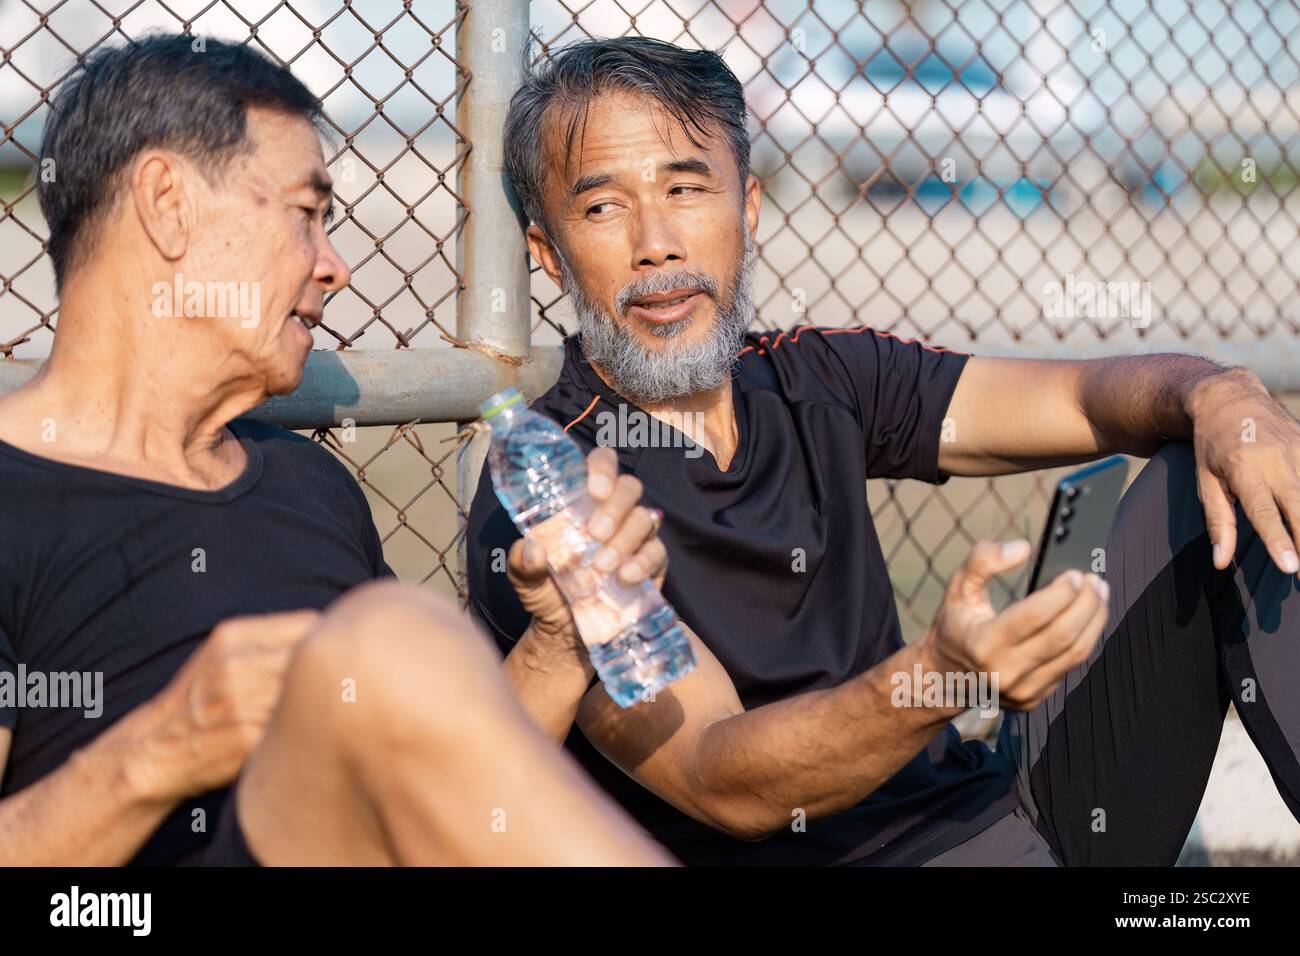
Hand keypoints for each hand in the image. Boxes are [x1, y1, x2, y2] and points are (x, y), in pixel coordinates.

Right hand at [129, 610, 319, 800]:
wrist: (154, 750)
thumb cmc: (201, 699)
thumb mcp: (223, 653)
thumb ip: (270, 638)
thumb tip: (333, 629)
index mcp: (233, 637)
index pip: (309, 624)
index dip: (329, 640)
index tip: (337, 653)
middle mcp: (236, 665)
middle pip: (315, 657)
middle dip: (332, 670)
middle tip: (338, 684)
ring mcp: (243, 702)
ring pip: (311, 692)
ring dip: (324, 701)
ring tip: (323, 709)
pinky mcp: (249, 737)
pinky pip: (298, 726)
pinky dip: (307, 729)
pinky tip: (303, 733)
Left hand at [507, 447, 666, 648]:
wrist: (565, 632)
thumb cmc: (546, 591)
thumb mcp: (524, 578)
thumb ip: (523, 562)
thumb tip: (533, 549)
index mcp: (582, 502)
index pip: (601, 464)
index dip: (602, 468)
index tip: (594, 490)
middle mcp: (613, 512)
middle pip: (629, 487)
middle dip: (615, 507)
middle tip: (595, 533)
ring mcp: (635, 536)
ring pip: (645, 518)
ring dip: (624, 539)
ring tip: (601, 567)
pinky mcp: (652, 562)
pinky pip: (657, 551)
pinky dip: (643, 562)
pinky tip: (625, 578)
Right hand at [917, 540, 1108, 711]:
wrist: (946, 675)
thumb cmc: (956, 626)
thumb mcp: (958, 588)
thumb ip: (983, 560)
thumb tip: (1023, 549)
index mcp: (983, 644)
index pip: (1034, 616)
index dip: (1061, 593)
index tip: (1074, 574)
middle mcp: (1005, 672)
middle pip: (1062, 635)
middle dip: (1086, 604)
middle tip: (1094, 581)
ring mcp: (1023, 690)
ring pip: (1075, 653)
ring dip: (1094, 621)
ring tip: (1099, 595)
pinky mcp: (1035, 698)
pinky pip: (1071, 666)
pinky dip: (1085, 638)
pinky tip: (1087, 618)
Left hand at [1188, 367, 1299, 573]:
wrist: (1230, 398)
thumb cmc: (1212, 445)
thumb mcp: (1206, 482)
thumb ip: (1218, 522)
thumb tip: (1220, 562)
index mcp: (1245, 469)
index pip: (1265, 513)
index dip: (1279, 541)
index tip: (1291, 566)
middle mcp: (1276, 460)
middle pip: (1299, 507)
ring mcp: (1298, 450)